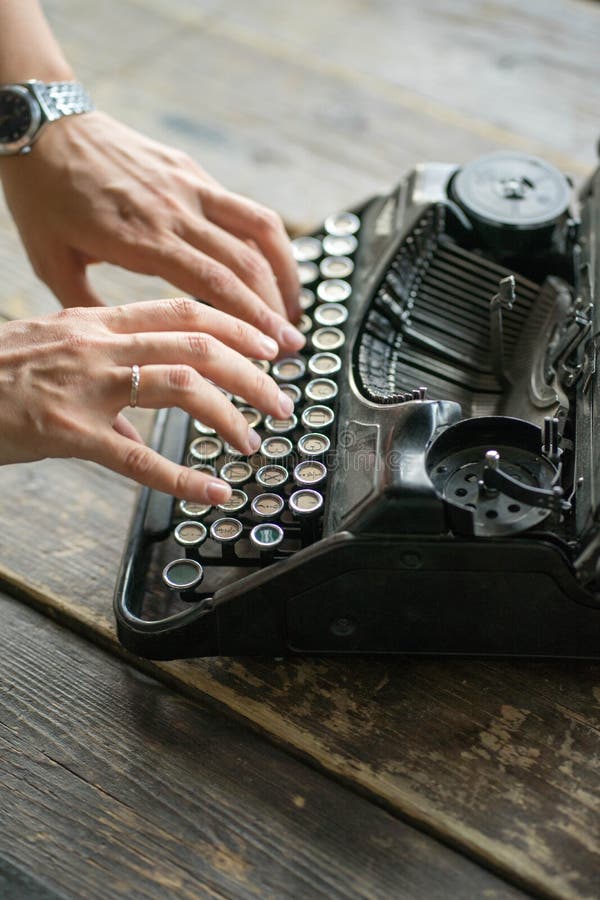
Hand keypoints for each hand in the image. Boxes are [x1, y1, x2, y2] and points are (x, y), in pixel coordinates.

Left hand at [0, 111, 303, 352]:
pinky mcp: (192, 172)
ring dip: (286, 271)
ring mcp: (188, 186)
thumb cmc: (43, 195)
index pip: (215, 284)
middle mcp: (174, 209)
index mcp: (140, 238)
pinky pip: (244, 207)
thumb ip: (90, 306)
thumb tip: (123, 343)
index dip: (251, 319)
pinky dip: (268, 241)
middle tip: (291, 344)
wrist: (45, 127)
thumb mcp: (52, 261)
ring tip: (293, 308)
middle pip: (246, 262)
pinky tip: (271, 267)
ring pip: (259, 228)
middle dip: (276, 309)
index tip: (272, 351)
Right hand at [0, 298, 294, 502]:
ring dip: (231, 417)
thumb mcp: (52, 347)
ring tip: (254, 443)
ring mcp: (84, 386)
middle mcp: (98, 344)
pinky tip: (212, 493)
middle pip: (198, 345)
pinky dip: (183, 478)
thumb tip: (139, 402)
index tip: (271, 344)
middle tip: (281, 401)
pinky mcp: (66, 432)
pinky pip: (137, 457)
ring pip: (182, 388)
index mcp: (96, 321)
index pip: (184, 310)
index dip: (237, 324)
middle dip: (252, 373)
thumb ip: (103, 361)